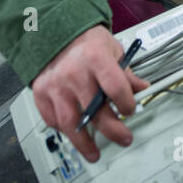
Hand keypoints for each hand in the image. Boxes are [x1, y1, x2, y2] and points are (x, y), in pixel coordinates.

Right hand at [31, 25, 149, 162]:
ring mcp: (55, 85)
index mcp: (95, 57)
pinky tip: (74, 131)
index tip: (130, 110)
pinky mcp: (40, 92)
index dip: (127, 103)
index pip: (115, 88)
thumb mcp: (112, 48)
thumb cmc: (86, 41)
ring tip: (94, 152)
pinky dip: (63, 128)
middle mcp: (74, 73)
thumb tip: (142, 89)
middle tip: (124, 138)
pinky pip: (52, 119)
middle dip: (113, 130)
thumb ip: (125, 72)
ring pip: (70, 123)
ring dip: (83, 142)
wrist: (54, 30)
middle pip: (95, 111)